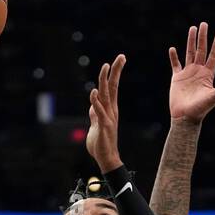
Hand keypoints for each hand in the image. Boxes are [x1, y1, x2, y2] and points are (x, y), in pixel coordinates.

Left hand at [86, 54, 125, 171]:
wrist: (106, 158)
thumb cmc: (101, 143)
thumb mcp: (96, 124)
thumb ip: (95, 114)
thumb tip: (93, 106)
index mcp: (110, 109)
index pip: (113, 87)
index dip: (115, 73)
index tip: (119, 60)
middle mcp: (111, 110)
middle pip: (113, 87)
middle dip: (116, 71)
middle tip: (121, 57)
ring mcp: (108, 117)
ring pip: (106, 95)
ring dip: (105, 81)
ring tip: (106, 67)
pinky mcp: (103, 126)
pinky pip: (99, 111)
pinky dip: (96, 102)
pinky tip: (93, 92)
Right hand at [169, 22, 214, 121]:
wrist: (186, 117)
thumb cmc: (201, 109)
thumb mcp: (214, 97)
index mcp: (208, 75)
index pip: (213, 56)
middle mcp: (198, 72)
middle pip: (201, 50)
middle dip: (203, 37)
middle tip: (204, 24)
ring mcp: (188, 74)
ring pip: (189, 53)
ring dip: (190, 41)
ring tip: (192, 28)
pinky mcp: (177, 78)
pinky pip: (175, 64)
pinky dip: (173, 57)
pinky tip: (173, 48)